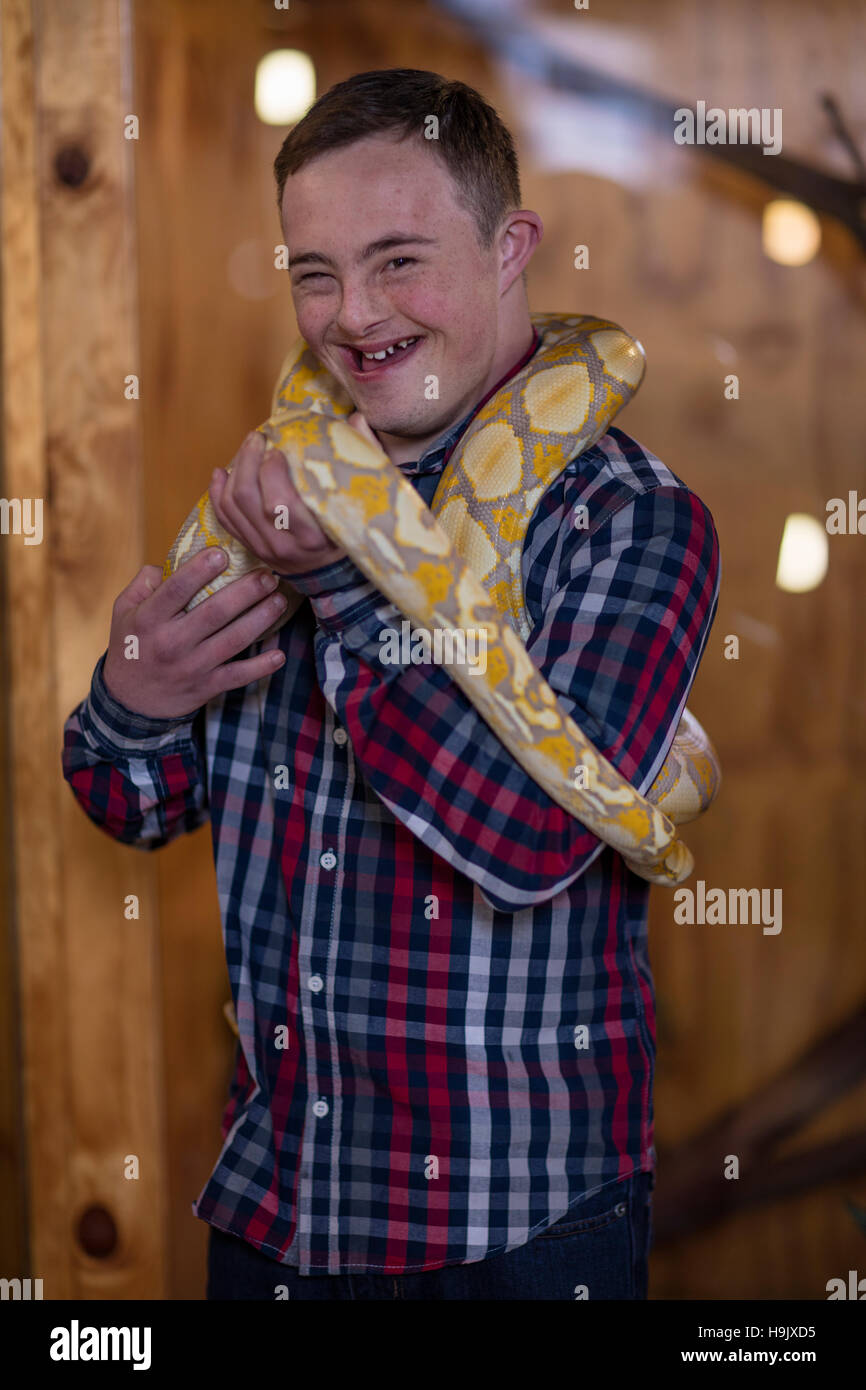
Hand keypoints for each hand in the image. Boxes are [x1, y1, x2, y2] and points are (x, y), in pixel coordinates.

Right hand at [101, 549, 289, 718]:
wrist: (130, 701)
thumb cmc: (131, 645)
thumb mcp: (123, 611)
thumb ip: (144, 582)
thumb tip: (173, 560)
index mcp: (149, 619)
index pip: (176, 590)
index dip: (200, 570)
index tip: (223, 553)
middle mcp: (171, 642)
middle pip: (215, 613)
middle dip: (246, 592)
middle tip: (268, 575)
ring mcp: (191, 666)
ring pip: (232, 640)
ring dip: (260, 619)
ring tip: (279, 600)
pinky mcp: (206, 686)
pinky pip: (237, 676)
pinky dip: (260, 667)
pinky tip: (279, 655)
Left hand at [209, 411, 379, 575]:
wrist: (335, 576)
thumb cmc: (354, 532)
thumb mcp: (369, 502)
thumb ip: (366, 460)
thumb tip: (357, 418)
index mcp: (313, 537)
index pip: (279, 504)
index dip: (271, 473)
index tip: (277, 450)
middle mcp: (284, 546)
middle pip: (248, 499)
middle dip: (247, 461)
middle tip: (257, 438)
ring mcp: (264, 549)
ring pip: (233, 506)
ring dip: (234, 470)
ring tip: (248, 448)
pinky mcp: (252, 549)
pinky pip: (225, 519)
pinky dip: (218, 492)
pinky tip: (221, 472)